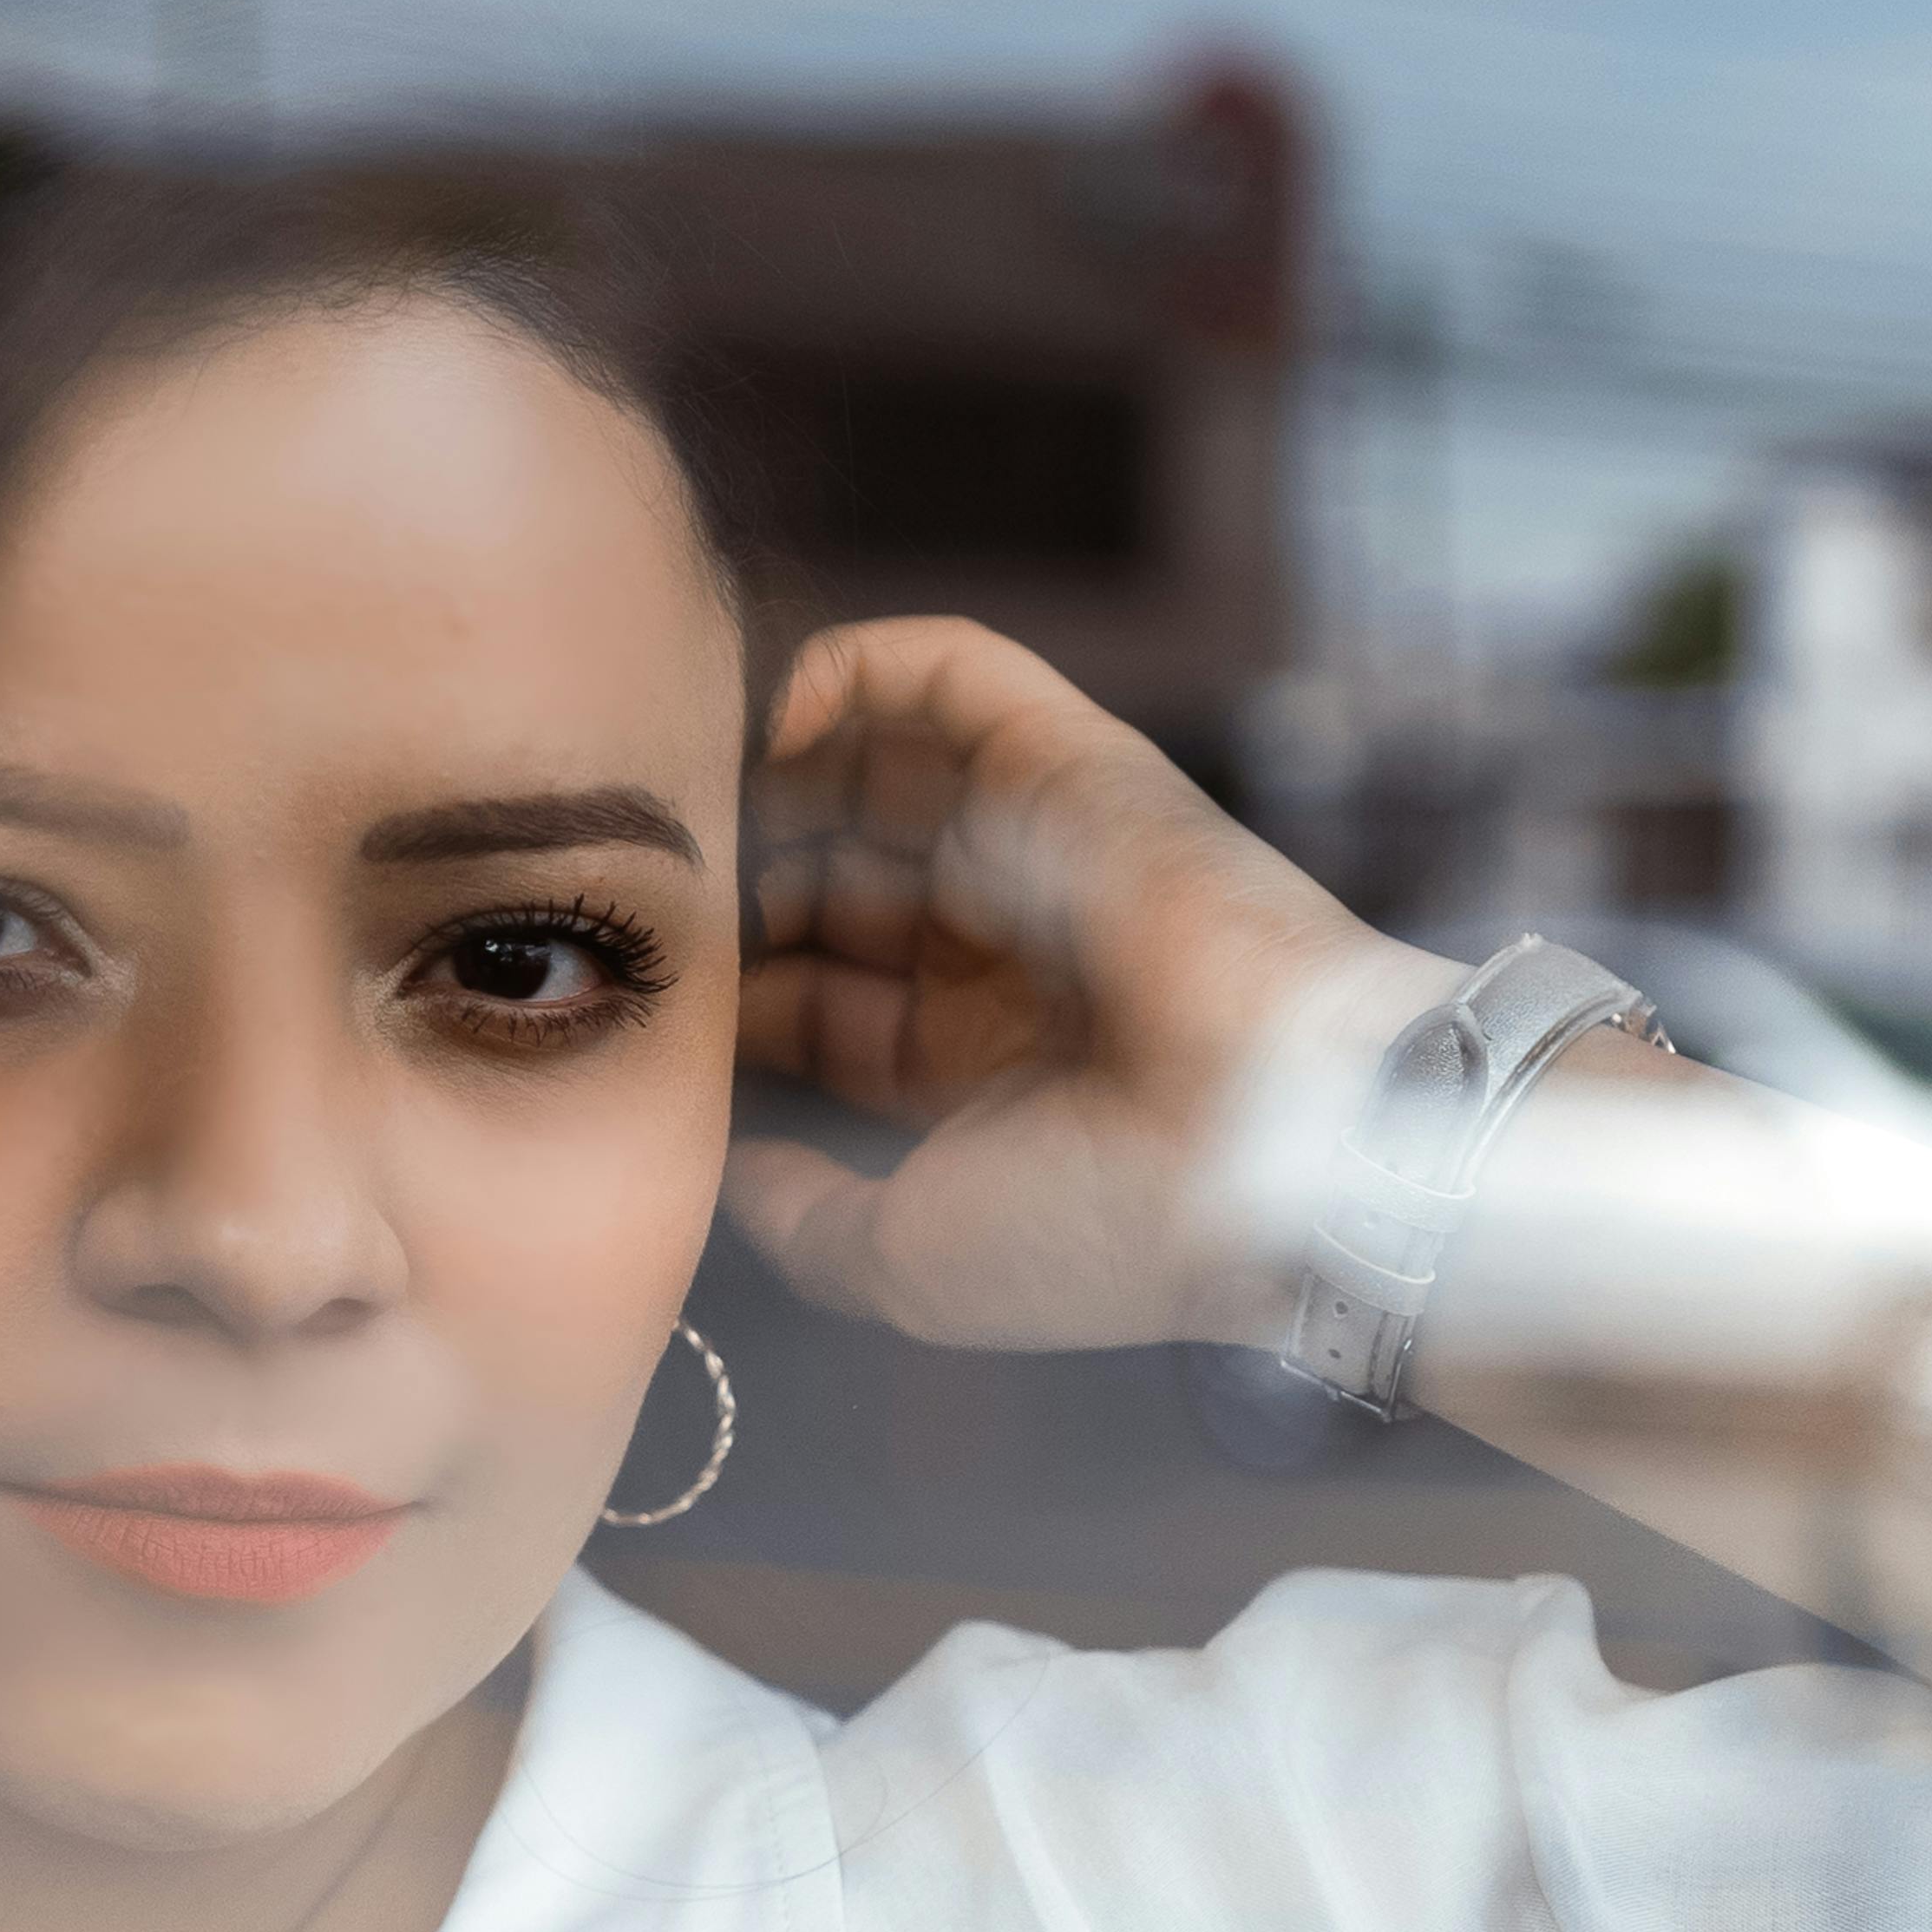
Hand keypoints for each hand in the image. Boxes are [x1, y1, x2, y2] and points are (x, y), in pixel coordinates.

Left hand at [726, 619, 1431, 1354]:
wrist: (1276, 1154)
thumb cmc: (1098, 1228)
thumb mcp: (904, 1261)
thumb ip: (802, 1217)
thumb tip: (727, 1172)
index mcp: (980, 1076)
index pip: (826, 1009)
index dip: (734, 995)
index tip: (655, 998)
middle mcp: (1010, 958)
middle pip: (841, 887)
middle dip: (746, 884)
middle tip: (662, 888)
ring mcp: (1047, 856)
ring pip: (884, 773)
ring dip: (782, 773)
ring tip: (696, 790)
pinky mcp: (1077, 763)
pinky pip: (956, 676)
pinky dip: (860, 670)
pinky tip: (774, 712)